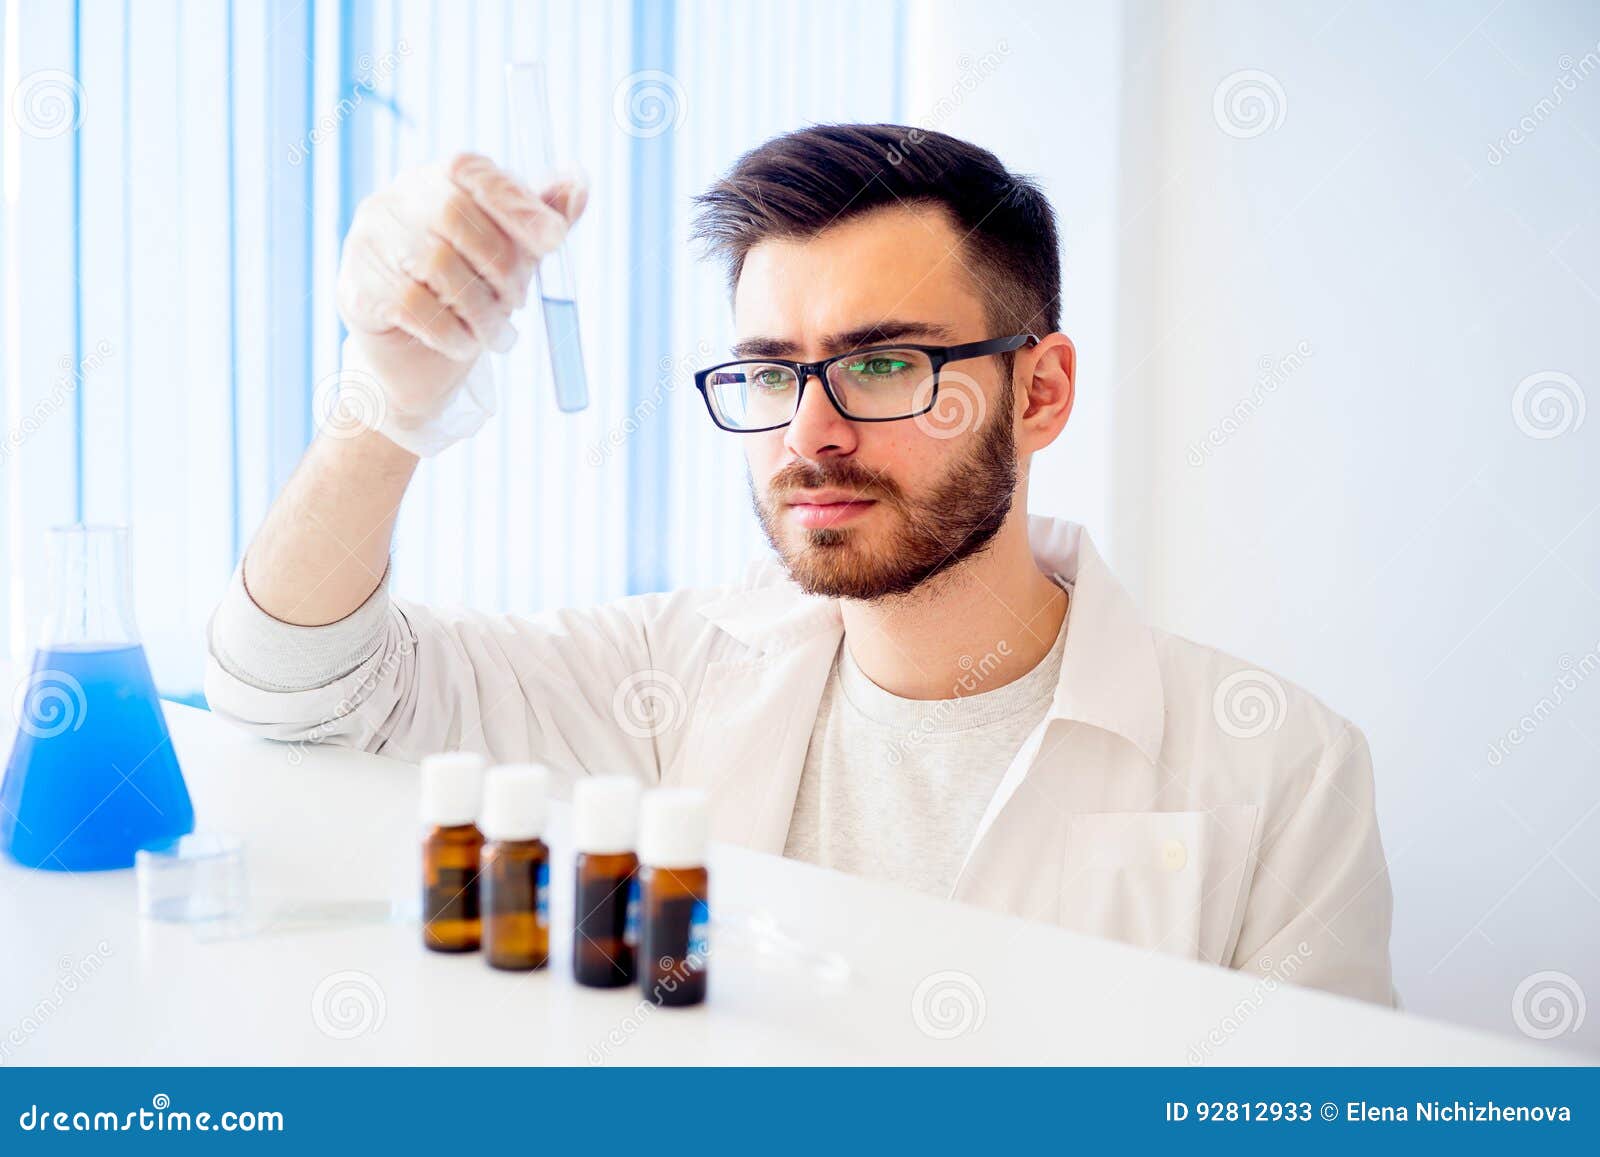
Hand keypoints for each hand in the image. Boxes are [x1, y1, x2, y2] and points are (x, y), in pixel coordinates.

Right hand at [335, 153, 587, 423]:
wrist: (418, 363)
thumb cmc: (468, 300)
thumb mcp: (514, 260)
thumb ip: (543, 222)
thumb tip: (578, 183)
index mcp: (437, 182)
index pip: (473, 170)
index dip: (517, 203)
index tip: (556, 240)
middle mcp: (395, 201)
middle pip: (453, 214)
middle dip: (501, 266)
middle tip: (519, 304)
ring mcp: (367, 241)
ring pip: (436, 263)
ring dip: (481, 310)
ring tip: (500, 338)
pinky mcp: (356, 288)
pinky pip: (413, 306)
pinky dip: (451, 333)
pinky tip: (464, 347)